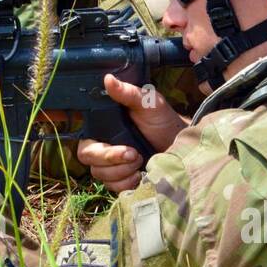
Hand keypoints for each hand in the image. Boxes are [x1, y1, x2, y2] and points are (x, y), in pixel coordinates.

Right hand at [75, 74, 187, 192]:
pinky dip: (126, 183)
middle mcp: (102, 144)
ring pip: (99, 173)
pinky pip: (112, 187)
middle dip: (110, 158)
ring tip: (141, 161)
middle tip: (133, 154)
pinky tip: (140, 175)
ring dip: (121, 171)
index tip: (113, 144)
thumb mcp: (149, 103)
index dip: (92, 144)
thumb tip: (108, 79)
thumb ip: (128, 93)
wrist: (181, 147)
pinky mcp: (119, 179)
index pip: (84, 137)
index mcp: (103, 125)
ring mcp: (109, 164)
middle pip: (87, 156)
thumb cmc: (163, 121)